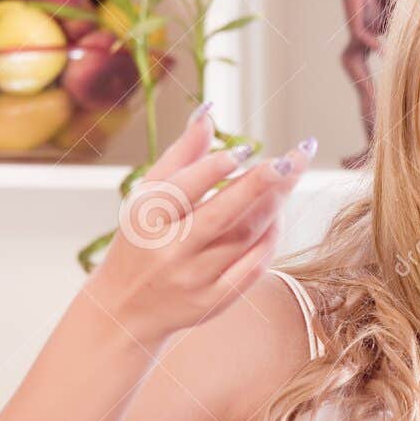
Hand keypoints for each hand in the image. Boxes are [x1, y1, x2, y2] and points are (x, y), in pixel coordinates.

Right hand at [84, 107, 316, 348]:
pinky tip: (279, 217)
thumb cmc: (141, 239)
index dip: (217, 167)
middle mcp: (170, 250)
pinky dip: (270, 240)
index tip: (247, 149)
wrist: (125, 308)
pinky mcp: (212, 302)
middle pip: (224, 214)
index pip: (186, 188)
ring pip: (244, 239)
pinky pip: (252, 268)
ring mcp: (193, 279)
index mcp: (148, 218)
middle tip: (295, 156)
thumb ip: (182, 155)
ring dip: (272, 207)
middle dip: (263, 183)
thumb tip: (209, 112)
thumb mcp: (148, 196)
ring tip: (289, 178)